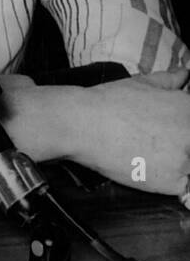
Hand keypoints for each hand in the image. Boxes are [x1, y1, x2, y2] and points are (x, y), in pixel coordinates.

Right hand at [47, 68, 189, 195]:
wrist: (83, 124)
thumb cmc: (110, 102)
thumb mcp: (141, 83)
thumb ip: (169, 79)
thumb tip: (184, 73)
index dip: (183, 130)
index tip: (172, 133)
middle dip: (181, 145)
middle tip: (157, 144)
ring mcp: (185, 160)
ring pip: (189, 167)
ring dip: (176, 164)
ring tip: (152, 157)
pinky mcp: (172, 182)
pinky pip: (182, 187)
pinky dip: (168, 182)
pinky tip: (149, 169)